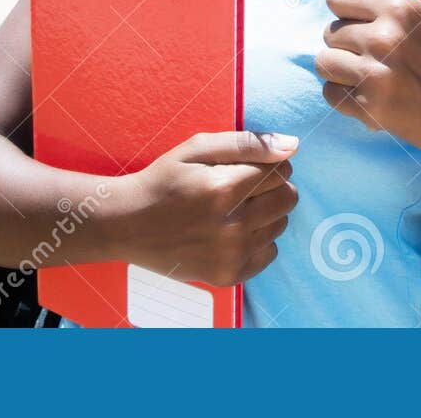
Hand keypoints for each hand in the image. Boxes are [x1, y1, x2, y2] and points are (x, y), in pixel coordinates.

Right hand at [114, 131, 298, 286]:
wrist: (128, 224)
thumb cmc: (163, 180)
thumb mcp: (197, 148)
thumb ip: (247, 144)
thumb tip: (292, 146)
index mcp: (222, 189)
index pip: (280, 171)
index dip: (268, 163)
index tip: (247, 167)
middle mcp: (230, 227)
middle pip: (288, 198)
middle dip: (274, 186)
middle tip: (243, 186)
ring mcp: (230, 256)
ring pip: (280, 225)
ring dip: (266, 213)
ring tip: (233, 208)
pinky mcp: (228, 275)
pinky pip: (269, 253)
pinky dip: (258, 240)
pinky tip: (232, 231)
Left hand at [314, 0, 420, 156]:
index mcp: (399, 8)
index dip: (350, 14)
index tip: (374, 27)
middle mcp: (386, 37)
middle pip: (329, 33)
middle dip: (348, 46)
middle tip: (381, 58)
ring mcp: (377, 72)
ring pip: (323, 63)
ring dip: (342, 73)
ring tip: (373, 77)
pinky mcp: (370, 106)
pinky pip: (329, 95)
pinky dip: (345, 100)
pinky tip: (371, 99)